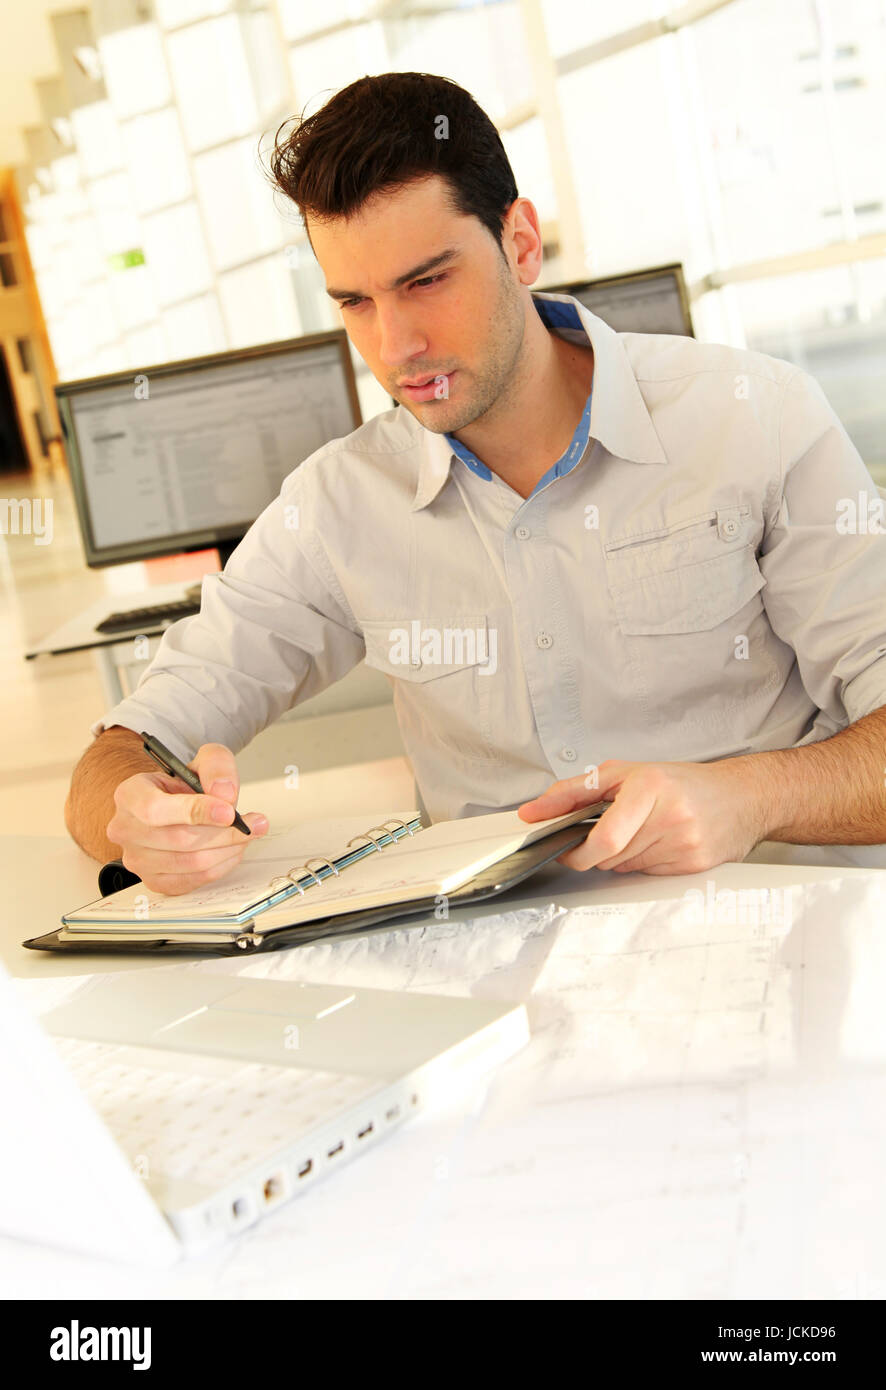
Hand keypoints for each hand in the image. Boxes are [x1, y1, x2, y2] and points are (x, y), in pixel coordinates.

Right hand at [106, 742, 268, 894]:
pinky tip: (231, 851)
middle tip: (254, 824)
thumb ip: (216, 766)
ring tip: (245, 835)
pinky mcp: (154, 880)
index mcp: (130, 795)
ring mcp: (137, 859)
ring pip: (190, 863)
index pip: (156, 809)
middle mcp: (126, 829)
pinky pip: (193, 881)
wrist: (170, 806)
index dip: (195, 812)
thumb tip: (225, 794)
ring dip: (227, 850)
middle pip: (180, 839)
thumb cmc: (180, 787)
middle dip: (225, 833)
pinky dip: (220, 866)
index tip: (229, 812)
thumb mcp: (201, 761)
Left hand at [517, 758, 766, 874]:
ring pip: (626, 868)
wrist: (742, 797)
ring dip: (621, 856)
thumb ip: (572, 792)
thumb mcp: (624, 773)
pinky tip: (660, 843)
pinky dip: (643, 864)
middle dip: (598, 850)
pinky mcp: (695, 867)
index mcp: (650, 787)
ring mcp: (686, 845)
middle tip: (611, 830)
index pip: (604, 839)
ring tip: (642, 831)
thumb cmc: (679, 782)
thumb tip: (532, 812)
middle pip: (610, 857)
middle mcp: (671, 816)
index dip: (578, 852)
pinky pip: (648, 876)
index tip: (566, 849)